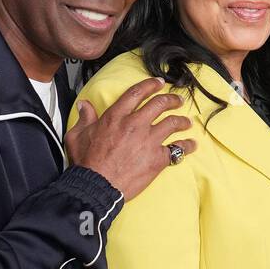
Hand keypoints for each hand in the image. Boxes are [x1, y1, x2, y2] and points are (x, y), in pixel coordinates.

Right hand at [65, 77, 196, 200]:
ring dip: (182, 121)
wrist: (98, 185)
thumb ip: (84, 118)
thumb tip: (84, 105)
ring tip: (187, 122)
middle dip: (171, 100)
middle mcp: (135, 124)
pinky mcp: (157, 158)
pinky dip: (187, 146)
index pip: (137, 93)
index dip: (150, 85)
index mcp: (116, 116)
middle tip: (177, 100)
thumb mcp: (78, 136)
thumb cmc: (87, 163)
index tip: (159, 83)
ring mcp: (149, 140)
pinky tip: (192, 145)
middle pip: (159, 104)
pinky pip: (177, 149)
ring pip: (172, 123)